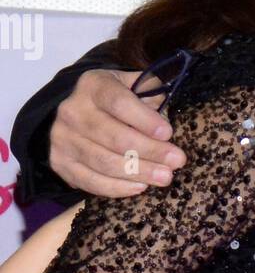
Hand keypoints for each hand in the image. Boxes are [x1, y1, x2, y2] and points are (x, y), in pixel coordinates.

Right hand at [49, 67, 186, 197]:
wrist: (73, 113)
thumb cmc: (111, 99)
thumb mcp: (129, 84)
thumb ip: (149, 93)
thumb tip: (166, 115)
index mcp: (92, 85)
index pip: (119, 103)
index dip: (145, 120)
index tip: (168, 133)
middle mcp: (72, 111)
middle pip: (115, 137)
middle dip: (151, 151)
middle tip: (177, 161)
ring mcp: (62, 138)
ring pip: (104, 162)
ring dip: (139, 172)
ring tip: (164, 177)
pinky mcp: (60, 163)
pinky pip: (91, 181)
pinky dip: (118, 187)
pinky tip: (140, 186)